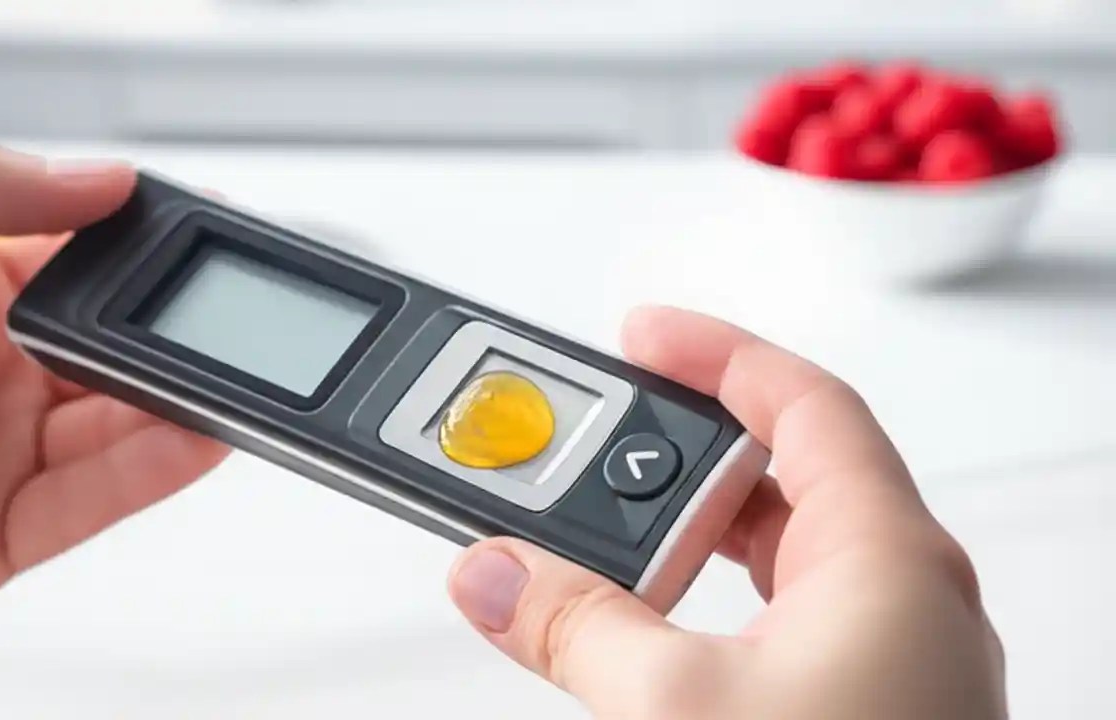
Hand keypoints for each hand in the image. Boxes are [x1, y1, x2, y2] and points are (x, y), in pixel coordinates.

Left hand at [0, 136, 228, 649]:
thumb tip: (101, 179)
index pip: (87, 256)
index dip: (150, 242)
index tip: (210, 225)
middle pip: (121, 345)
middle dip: (183, 329)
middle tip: (239, 314)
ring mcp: (1, 451)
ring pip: (121, 424)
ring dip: (185, 401)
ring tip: (240, 377)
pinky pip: (91, 501)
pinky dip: (152, 472)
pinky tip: (197, 436)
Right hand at [447, 306, 1005, 718]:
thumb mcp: (678, 711)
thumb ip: (574, 627)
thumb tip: (494, 574)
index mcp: (885, 559)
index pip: (804, 402)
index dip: (718, 352)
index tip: (644, 333)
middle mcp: (900, 596)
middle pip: (786, 471)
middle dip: (685, 446)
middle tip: (600, 438)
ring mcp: (888, 659)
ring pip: (780, 553)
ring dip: (690, 537)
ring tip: (606, 541)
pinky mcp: (862, 710)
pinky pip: (782, 620)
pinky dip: (711, 605)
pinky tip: (656, 634)